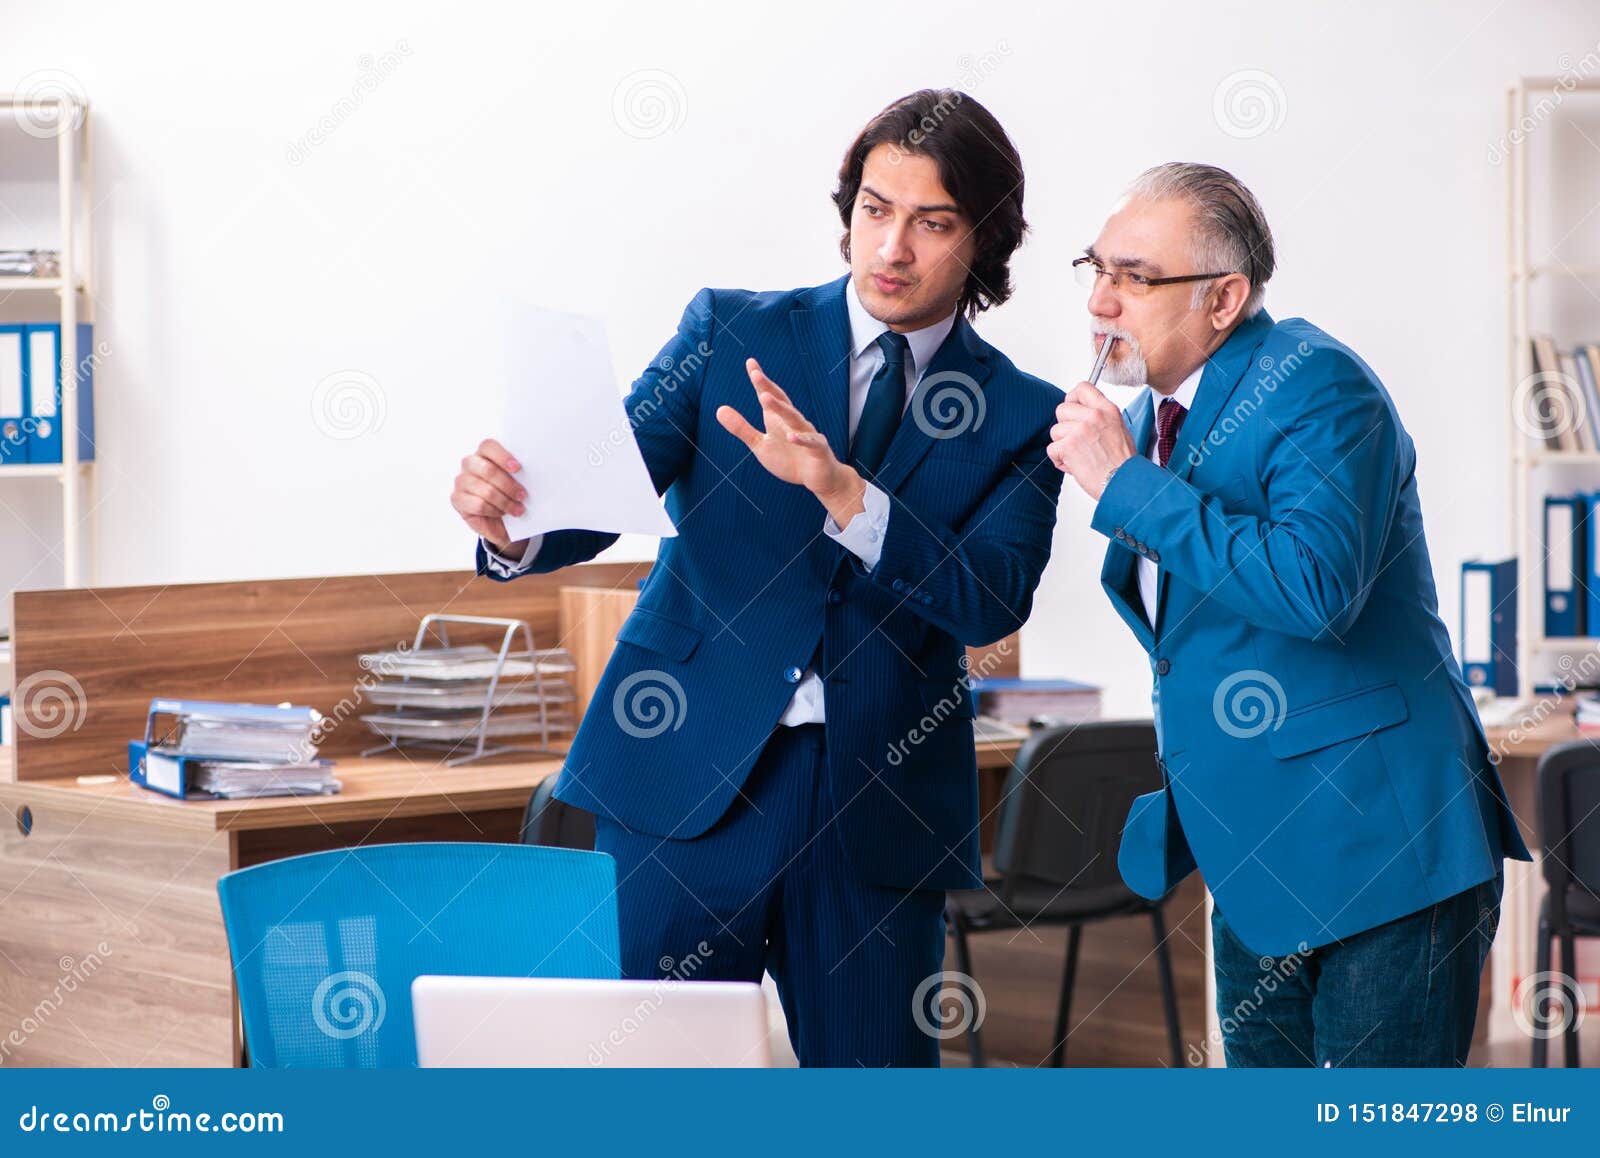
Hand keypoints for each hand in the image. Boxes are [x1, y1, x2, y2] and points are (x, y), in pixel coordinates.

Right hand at [452, 437, 528, 552]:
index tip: (517, 468)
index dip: (503, 456)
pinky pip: (478, 505)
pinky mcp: (457, 498)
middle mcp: (470, 463)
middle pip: (488, 470)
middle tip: (522, 495)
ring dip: (505, 502)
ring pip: (485, 490)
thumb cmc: (509, 495)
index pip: (488, 446)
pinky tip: (501, 513)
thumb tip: (533, 471)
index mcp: (484, 453)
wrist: (499, 521)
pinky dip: (493, 510)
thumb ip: (518, 473)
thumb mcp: (516, 481)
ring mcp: (461, 481)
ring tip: (517, 509)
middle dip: (508, 485)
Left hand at [716, 358, 865, 524]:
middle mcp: (793, 422)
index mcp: (778, 419)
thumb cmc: (789, 459)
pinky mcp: (818, 450)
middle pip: (781, 401)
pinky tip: (790, 436)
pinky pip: (810, 442)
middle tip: (755, 374)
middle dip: (768, 387)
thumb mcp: (760, 445)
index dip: (760, 381)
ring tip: (765, 398)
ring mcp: (807, 434)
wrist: (819, 478)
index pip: (768, 395)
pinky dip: (801, 439)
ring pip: (794, 418)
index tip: (750, 363)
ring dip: (780, 408)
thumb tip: (719, 409)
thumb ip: (742, 428)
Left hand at [1047, 382, 1136, 500]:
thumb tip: (1082, 413)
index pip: (1082, 388)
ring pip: (1055, 431)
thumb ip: (1100, 417)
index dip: (1072, 399)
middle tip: (1076, 440)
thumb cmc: (1122, 462)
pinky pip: (1052, 449)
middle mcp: (1093, 416)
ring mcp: (1080, 429)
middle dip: (1064, 426)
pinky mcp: (1068, 445)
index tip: (1073, 409)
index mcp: (1107, 409)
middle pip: (1061, 409)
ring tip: (1079, 456)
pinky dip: (1059, 460)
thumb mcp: (1119, 429)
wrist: (1123, 482)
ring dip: (1062, 445)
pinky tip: (1074, 465)